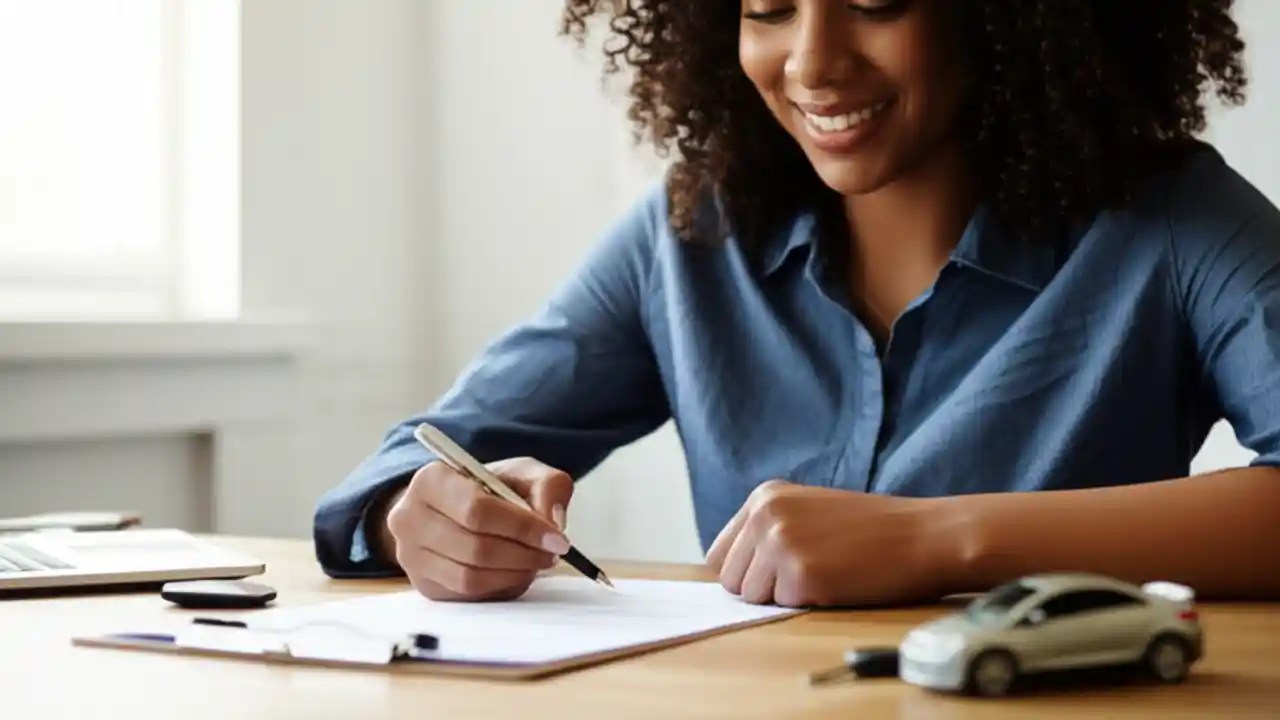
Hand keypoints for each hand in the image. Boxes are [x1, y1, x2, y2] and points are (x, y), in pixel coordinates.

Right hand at [381, 457, 573, 600]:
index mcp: (430, 480)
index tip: (556, 537)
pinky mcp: (423, 584)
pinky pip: (468, 594)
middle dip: (523, 553)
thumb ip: (548, 486)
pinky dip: (501, 585)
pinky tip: (516, 571)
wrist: (455, 509)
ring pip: (471, 577)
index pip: (477, 510)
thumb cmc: (489, 489)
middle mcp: (409, 518)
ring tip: (537, 561)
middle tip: (552, 552)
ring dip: (515, 573)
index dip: (522, 527)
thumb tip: (553, 521)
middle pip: (475, 547)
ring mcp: (411, 555)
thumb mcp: (522, 473)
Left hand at [705, 480, 950, 606]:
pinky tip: (837, 583)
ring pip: (752, 598)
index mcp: (765, 496)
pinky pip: (782, 608)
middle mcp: (765, 514)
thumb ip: (770, 532)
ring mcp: (780, 542)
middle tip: (809, 575)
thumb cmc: (873, 531)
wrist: (924, 536)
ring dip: (785, 598)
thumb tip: (727, 577)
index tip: (774, 577)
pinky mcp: (799, 573)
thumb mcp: (810, 513)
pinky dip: (807, 604)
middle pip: (731, 580)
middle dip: (764, 589)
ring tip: (826, 575)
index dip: (746, 574)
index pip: (721, 554)